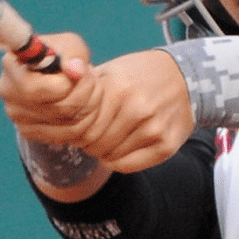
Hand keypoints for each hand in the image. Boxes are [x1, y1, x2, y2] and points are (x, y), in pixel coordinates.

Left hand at [0, 35, 194, 173]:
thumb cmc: (141, 74)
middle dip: (87, 142)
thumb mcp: (111, 72)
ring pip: (110, 157)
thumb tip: (51, 111)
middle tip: (90, 135)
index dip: (74, 131)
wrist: (187, 77)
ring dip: (103, 152)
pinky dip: (119, 161)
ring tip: (108, 137)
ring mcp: (153, 130)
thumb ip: (85, 91)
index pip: (81, 126)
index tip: (75, 128)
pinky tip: (121, 146)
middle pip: (94, 144)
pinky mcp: (166, 145)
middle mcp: (136, 111)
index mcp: (117, 90)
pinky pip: (130, 166)